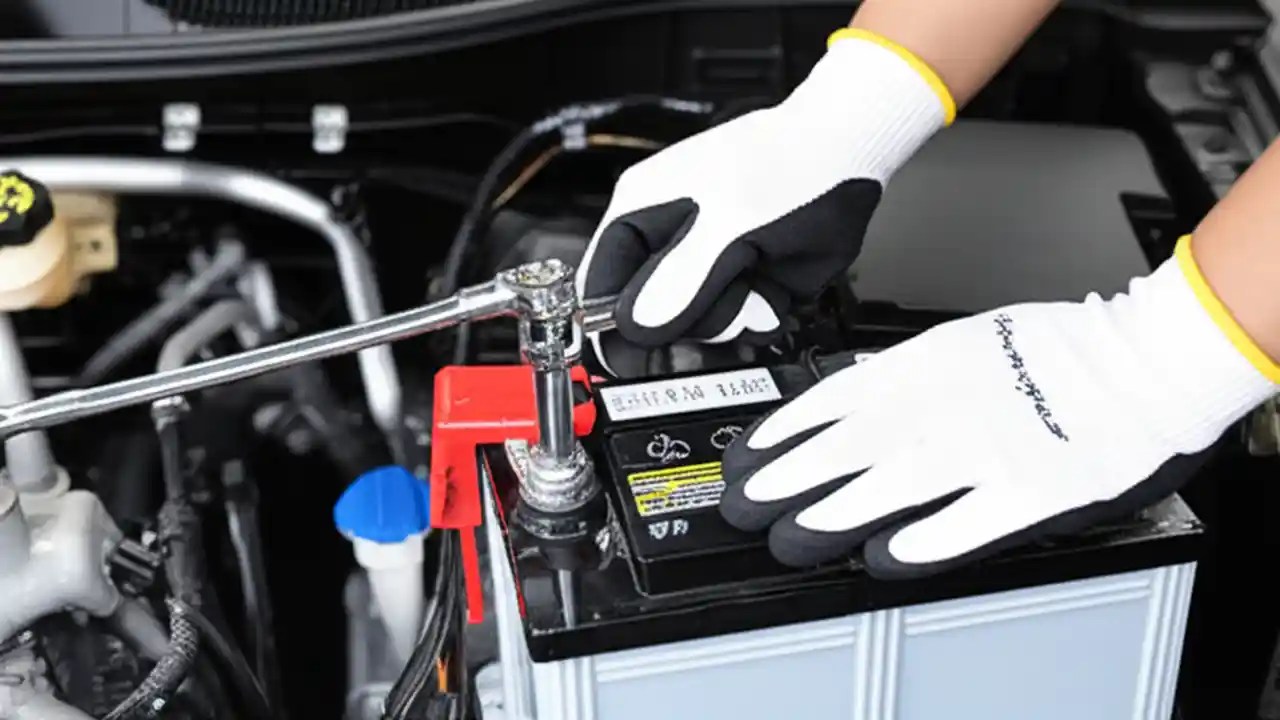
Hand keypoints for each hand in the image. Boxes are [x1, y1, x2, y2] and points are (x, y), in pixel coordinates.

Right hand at [575, 29, 954, 376]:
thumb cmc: (787, 169)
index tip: (633, 364)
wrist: (848, 160)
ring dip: (730, 321)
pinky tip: (768, 295)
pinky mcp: (739, 286)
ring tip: (756, 288)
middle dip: (689, 324)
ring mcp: (705, 269)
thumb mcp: (729, 227)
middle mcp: (667, 246)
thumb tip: (636, 324)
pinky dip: (755, 321)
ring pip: (695, 330)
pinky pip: (734, 329)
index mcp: (639, 216)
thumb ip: (682, 279)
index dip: (610, 332)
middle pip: (649, 320)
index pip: (599, 291)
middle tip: (722, 306)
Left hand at [718, 235, 1279, 577]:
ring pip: (888, 488)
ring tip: (789, 537)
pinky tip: (878, 559)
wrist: (1143, 357)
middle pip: (845, 447)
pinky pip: (961, 525)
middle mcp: (945, 403)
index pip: (833, 398)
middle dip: (785, 480)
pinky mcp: (1030, 492)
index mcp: (927, 363)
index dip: (782, 433)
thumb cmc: (1058, 347)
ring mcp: (987, 449)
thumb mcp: (962, 337)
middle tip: (745, 507)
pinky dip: (916, 544)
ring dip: (829, 515)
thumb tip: (845, 401)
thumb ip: (902, 372)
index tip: (749, 456)